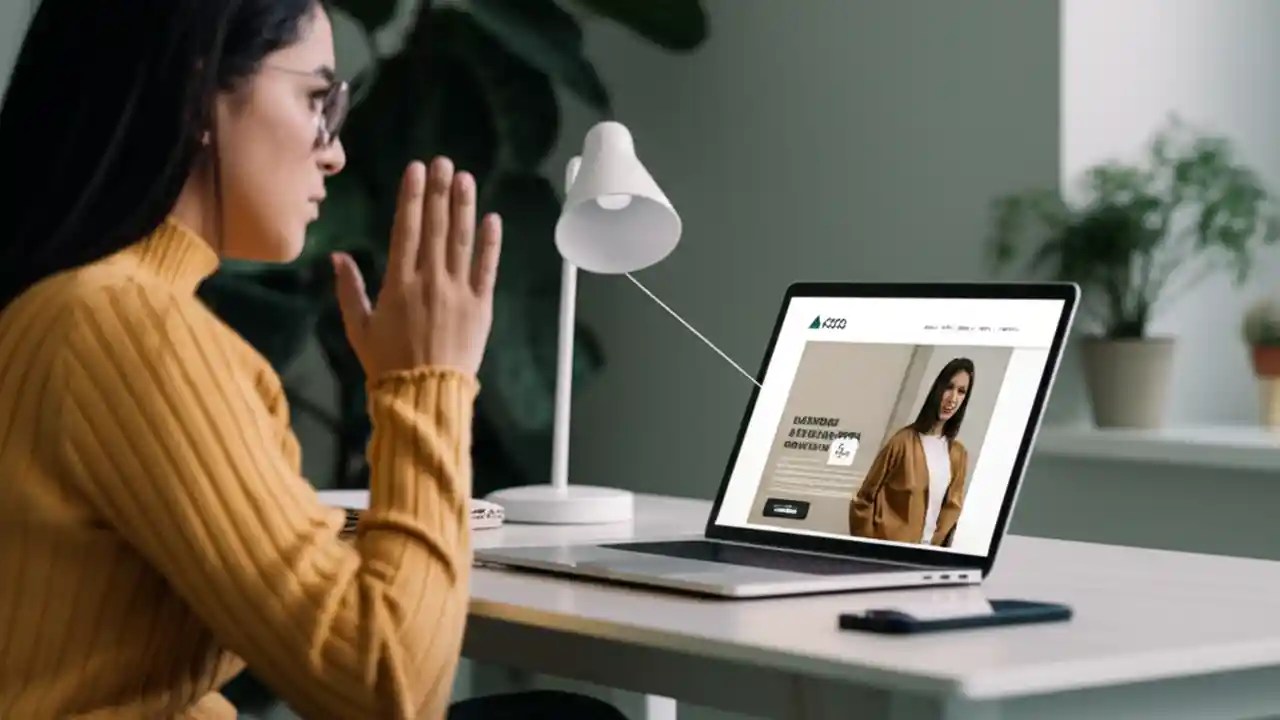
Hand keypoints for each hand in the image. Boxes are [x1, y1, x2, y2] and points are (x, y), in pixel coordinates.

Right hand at [332, 157, 501, 378]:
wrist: (424, 396)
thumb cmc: (387, 363)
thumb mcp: (358, 327)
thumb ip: (348, 289)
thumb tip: (337, 256)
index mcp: (399, 284)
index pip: (406, 230)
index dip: (412, 197)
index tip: (417, 170)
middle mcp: (430, 281)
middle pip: (435, 228)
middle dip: (439, 192)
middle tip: (444, 162)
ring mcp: (458, 292)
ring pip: (461, 241)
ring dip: (464, 207)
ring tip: (466, 178)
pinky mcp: (481, 307)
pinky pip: (487, 269)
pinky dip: (491, 244)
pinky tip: (492, 219)